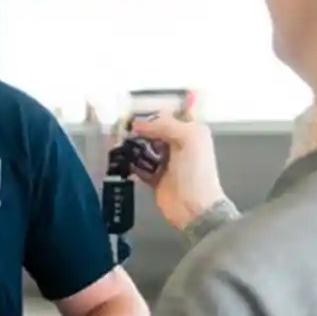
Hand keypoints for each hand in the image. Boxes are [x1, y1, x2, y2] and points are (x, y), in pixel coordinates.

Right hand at [129, 112, 225, 229]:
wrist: (194, 207)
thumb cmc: (197, 171)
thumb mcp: (188, 138)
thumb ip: (165, 125)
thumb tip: (138, 124)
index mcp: (191, 131)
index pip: (171, 114)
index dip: (156, 110)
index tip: (136, 108)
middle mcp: (178, 144)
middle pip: (154, 129)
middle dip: (140, 128)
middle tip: (123, 126)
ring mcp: (165, 160)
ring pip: (144, 146)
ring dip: (132, 144)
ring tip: (120, 142)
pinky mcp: (154, 177)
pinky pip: (138, 165)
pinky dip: (130, 162)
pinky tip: (122, 158)